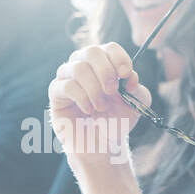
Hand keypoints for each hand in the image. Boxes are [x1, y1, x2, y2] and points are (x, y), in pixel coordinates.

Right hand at [48, 43, 147, 164]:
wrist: (102, 145)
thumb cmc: (116, 121)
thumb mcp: (136, 105)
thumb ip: (138, 89)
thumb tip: (130, 77)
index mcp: (104, 64)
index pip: (109, 48)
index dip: (119, 58)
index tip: (126, 75)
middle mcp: (84, 65)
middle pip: (91, 51)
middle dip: (105, 71)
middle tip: (113, 92)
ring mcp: (67, 78)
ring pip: (78, 68)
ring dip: (94, 89)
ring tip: (100, 106)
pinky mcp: (56, 93)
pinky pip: (66, 85)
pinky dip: (82, 98)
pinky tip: (88, 110)